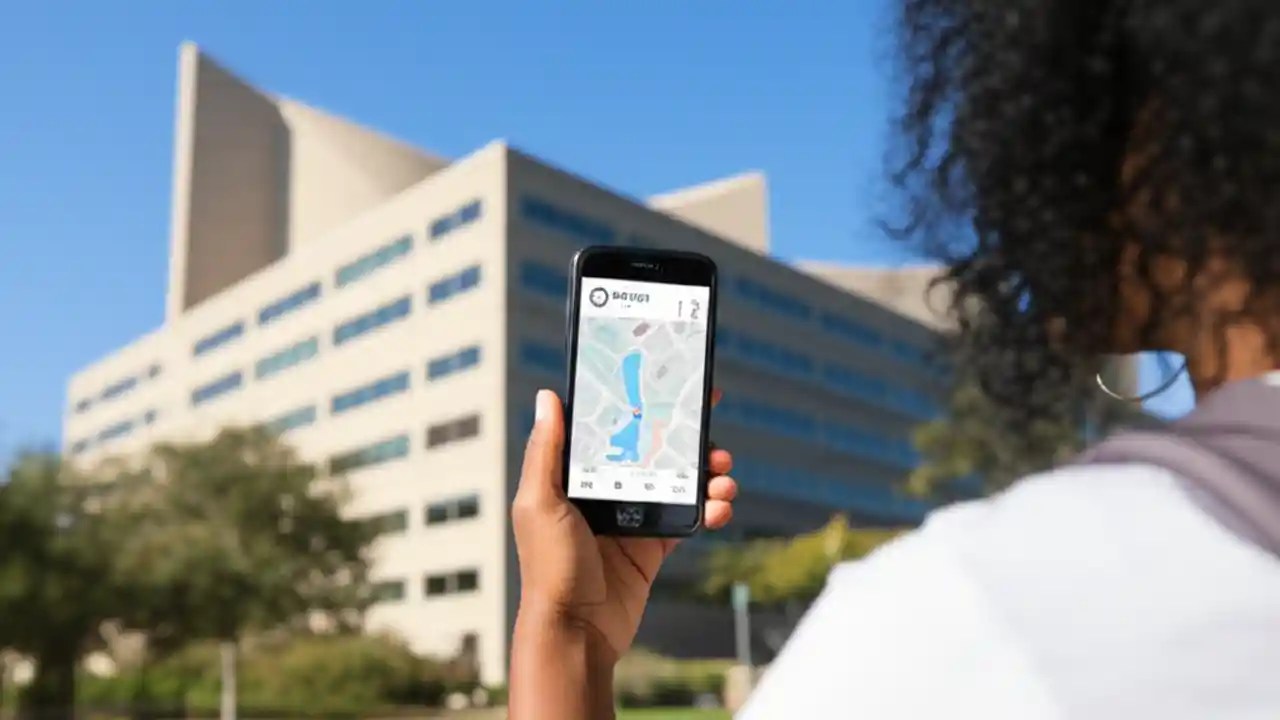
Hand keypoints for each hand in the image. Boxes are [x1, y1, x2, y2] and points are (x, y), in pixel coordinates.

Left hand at [511, 388, 737, 663]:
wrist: (576, 632)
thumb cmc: (549, 568)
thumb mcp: (540, 503)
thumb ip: (546, 451)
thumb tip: (548, 396)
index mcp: (574, 476)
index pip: (611, 429)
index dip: (640, 406)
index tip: (670, 386)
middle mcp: (604, 491)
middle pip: (652, 451)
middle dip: (685, 438)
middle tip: (711, 430)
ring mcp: (631, 518)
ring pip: (677, 481)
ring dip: (706, 473)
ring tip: (724, 476)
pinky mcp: (652, 546)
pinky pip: (687, 518)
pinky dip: (709, 509)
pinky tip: (721, 506)